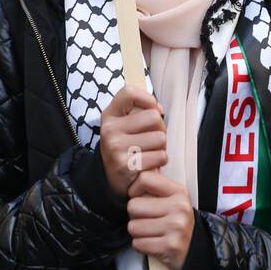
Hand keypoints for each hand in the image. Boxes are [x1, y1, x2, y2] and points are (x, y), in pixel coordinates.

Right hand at [99, 85, 166, 199]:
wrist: (109, 177)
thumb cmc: (124, 146)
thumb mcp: (122, 124)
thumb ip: (138, 110)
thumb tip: (159, 110)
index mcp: (109, 116)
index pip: (129, 92)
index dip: (147, 98)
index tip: (153, 108)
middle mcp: (110, 130)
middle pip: (153, 117)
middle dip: (159, 128)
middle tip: (151, 138)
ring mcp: (117, 149)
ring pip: (160, 138)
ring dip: (161, 147)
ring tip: (150, 151)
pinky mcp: (127, 167)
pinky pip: (160, 156)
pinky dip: (160, 161)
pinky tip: (149, 163)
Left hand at [127, 170, 194, 269]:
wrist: (195, 248)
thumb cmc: (177, 221)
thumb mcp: (174, 199)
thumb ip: (156, 185)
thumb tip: (136, 168)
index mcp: (179, 192)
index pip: (145, 179)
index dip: (134, 189)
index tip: (138, 197)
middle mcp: (179, 208)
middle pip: (133, 206)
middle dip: (135, 215)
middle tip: (146, 219)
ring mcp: (175, 228)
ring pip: (133, 227)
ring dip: (137, 232)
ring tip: (150, 232)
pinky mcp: (169, 246)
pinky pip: (138, 244)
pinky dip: (141, 245)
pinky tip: (152, 243)